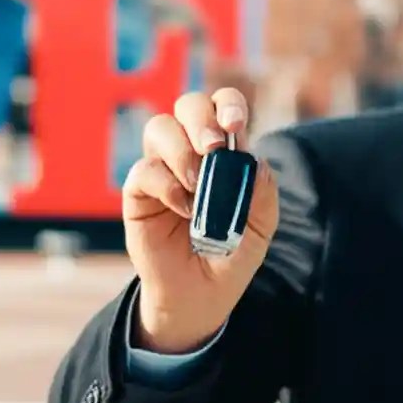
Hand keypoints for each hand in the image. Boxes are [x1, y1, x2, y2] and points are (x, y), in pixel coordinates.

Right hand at [121, 87, 278, 353]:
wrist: (200, 297)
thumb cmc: (229, 256)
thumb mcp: (259, 230)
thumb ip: (263, 196)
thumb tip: (256, 161)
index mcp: (223, 151)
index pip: (222, 106)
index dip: (228, 105)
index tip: (236, 125)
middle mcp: (190, 152)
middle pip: (188, 105)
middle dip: (201, 119)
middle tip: (214, 148)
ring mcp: (162, 169)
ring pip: (160, 128)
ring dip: (181, 150)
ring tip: (197, 183)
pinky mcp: (139, 194)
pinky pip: (143, 171)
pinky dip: (166, 184)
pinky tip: (183, 208)